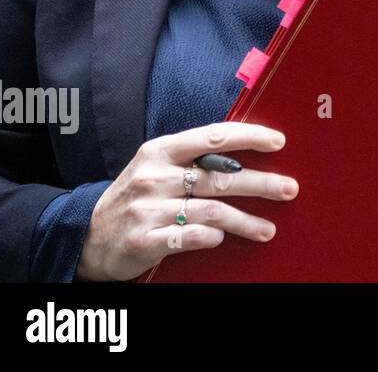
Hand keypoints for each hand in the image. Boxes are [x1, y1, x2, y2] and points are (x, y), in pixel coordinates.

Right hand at [76, 122, 298, 281]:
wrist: (88, 234)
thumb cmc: (137, 195)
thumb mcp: (158, 165)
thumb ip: (196, 156)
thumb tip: (246, 150)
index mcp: (161, 151)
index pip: (213, 137)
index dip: (249, 136)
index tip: (279, 141)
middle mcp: (155, 176)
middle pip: (220, 177)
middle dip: (261, 183)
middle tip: (289, 188)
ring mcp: (148, 209)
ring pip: (212, 211)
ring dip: (246, 220)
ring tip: (268, 229)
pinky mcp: (145, 240)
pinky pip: (190, 237)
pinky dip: (212, 236)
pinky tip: (224, 237)